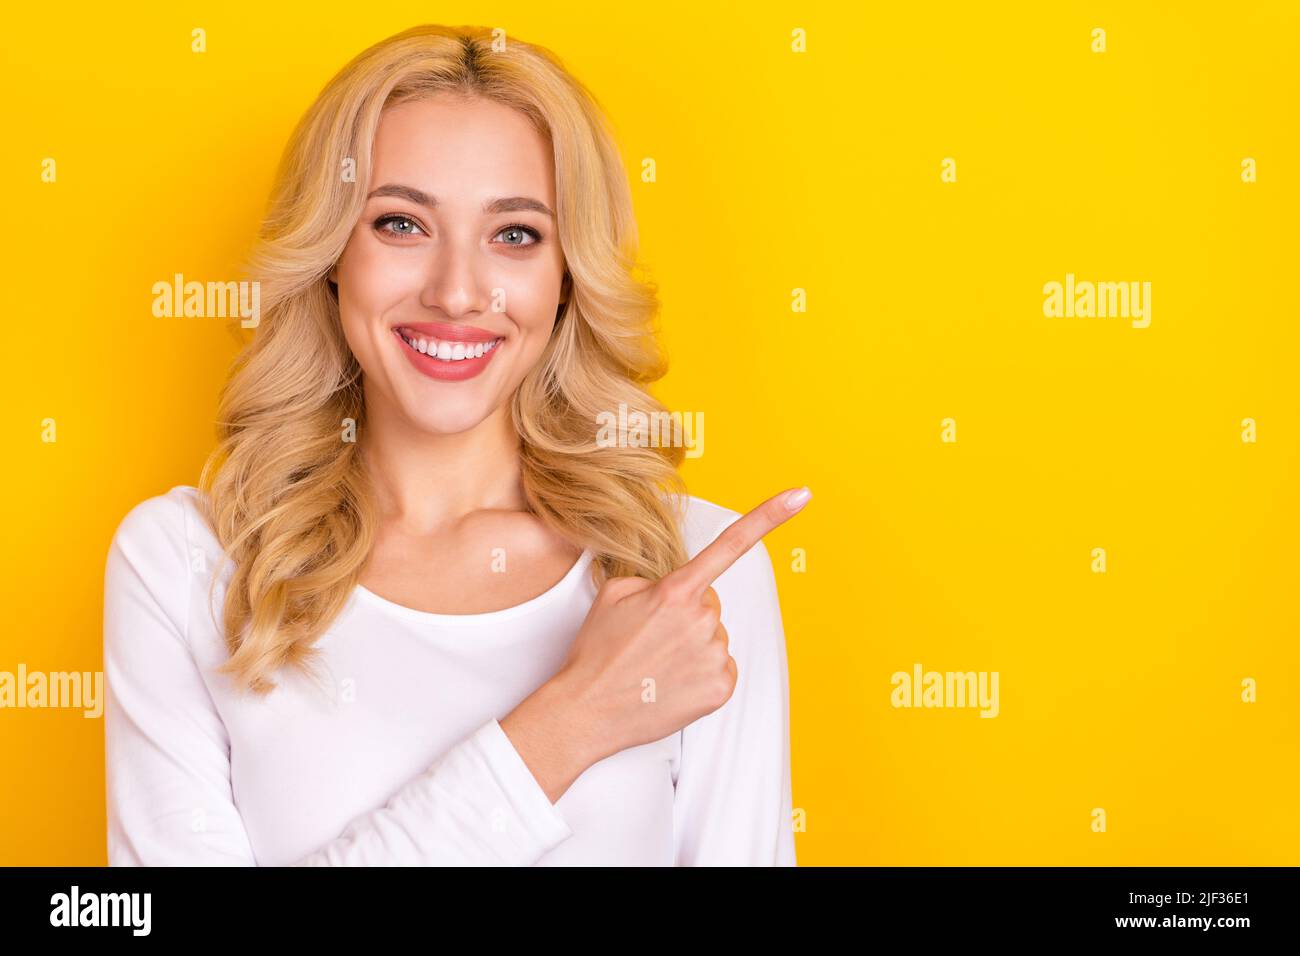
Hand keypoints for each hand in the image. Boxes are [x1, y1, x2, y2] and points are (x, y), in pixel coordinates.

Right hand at [554, 485, 812, 765]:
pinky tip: (672, 682)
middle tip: (651, 638)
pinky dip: (701, 674)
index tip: (801, 495)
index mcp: (676, 591)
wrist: (587, 710)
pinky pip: (722, 668)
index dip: (769, 516)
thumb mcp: (614, 594)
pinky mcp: (720, 688)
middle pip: (710, 604)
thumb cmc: (597, 651)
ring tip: (656, 664)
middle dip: (686, 615)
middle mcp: (701, 619)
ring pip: (715, 637)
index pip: (730, 545)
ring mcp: (714, 655)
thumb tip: (677, 588)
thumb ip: (653, 578)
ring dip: (692, 646)